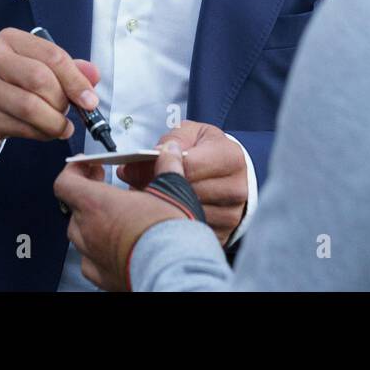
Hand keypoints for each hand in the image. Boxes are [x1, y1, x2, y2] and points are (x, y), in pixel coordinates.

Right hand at [0, 28, 100, 158]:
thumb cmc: (8, 88)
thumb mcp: (37, 72)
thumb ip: (67, 71)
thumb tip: (93, 75)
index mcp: (10, 39)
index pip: (52, 55)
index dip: (76, 80)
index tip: (90, 101)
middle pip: (41, 79)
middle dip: (62, 102)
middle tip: (68, 115)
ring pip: (30, 106)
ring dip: (53, 123)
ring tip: (60, 128)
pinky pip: (18, 126)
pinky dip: (38, 133)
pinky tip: (42, 132)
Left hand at [54, 142, 190, 290]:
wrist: (174, 270)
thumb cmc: (168, 233)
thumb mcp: (171, 189)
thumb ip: (166, 166)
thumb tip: (169, 152)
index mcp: (97, 203)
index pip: (65, 182)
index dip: (74, 170)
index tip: (87, 166)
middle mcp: (88, 229)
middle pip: (73, 207)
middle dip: (87, 194)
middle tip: (105, 187)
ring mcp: (91, 254)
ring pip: (80, 234)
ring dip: (91, 223)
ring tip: (113, 217)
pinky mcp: (100, 275)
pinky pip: (89, 260)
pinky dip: (96, 250)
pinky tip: (113, 246)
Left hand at [117, 121, 247, 244]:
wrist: (228, 174)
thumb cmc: (207, 150)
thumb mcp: (192, 134)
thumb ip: (172, 140)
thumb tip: (151, 155)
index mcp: (231, 158)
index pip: (190, 166)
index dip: (160, 165)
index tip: (138, 164)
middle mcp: (236, 189)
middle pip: (186, 193)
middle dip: (156, 187)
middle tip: (133, 181)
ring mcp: (231, 215)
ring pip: (184, 214)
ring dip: (160, 207)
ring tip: (148, 195)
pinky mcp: (222, 235)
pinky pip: (187, 231)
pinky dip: (170, 223)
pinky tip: (163, 211)